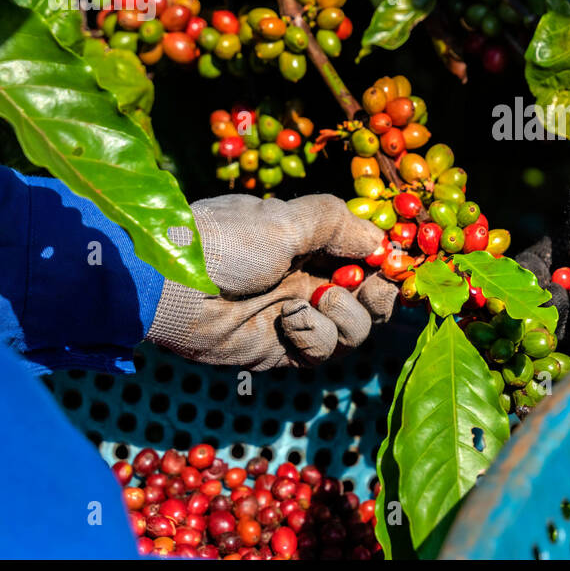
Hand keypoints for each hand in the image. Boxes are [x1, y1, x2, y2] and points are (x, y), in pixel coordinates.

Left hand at [148, 194, 397, 369]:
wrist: (170, 289)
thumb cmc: (223, 243)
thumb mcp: (285, 220)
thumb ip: (338, 225)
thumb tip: (381, 241)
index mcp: (308, 241)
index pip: (365, 253)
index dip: (387, 261)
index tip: (399, 264)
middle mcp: (308, 277)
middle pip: (371, 294)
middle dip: (379, 292)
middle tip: (371, 286)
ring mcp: (298, 315)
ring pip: (356, 326)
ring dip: (347, 314)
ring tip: (315, 300)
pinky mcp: (285, 350)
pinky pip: (326, 349)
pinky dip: (317, 335)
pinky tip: (290, 322)